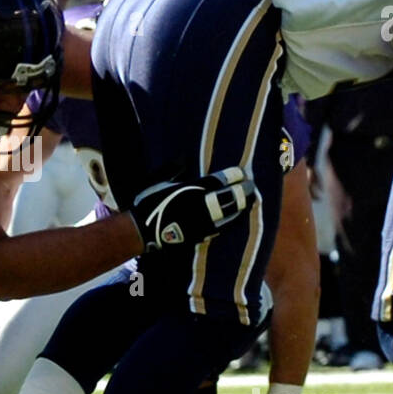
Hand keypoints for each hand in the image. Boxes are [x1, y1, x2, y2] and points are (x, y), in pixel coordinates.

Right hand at [130, 167, 254, 251]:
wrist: (141, 231)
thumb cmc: (148, 203)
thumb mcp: (158, 181)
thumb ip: (173, 169)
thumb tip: (183, 157)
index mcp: (191, 189)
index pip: (218, 180)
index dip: (232, 176)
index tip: (241, 172)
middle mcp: (200, 205)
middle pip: (228, 197)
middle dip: (241, 191)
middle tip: (251, 186)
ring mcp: (202, 222)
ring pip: (228, 213)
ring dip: (240, 206)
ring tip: (249, 201)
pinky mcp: (200, 235)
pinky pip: (221, 228)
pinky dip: (231, 222)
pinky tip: (237, 218)